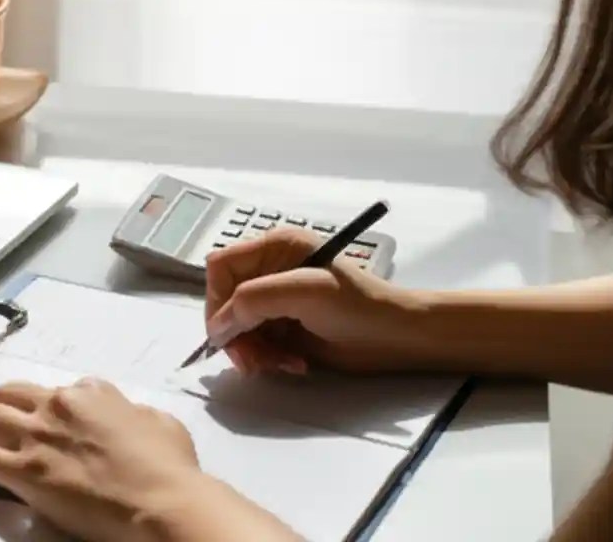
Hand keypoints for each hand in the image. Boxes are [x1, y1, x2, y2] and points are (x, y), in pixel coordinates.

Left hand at [0, 378, 205, 540]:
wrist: (157, 500)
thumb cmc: (166, 464)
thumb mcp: (156, 420)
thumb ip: (128, 410)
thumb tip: (121, 413)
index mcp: (89, 393)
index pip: (57, 388)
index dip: (48, 401)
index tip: (44, 410)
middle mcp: (56, 407)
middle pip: (10, 395)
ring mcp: (36, 439)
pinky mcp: (24, 473)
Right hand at [205, 226, 430, 375]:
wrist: (396, 337)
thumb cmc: (358, 305)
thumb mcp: (304, 292)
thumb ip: (254, 300)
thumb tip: (217, 327)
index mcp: (274, 247)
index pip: (221, 268)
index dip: (216, 300)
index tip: (226, 333)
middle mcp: (271, 270)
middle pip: (225, 302)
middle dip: (236, 335)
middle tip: (252, 362)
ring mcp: (277, 301)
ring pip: (238, 329)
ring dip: (254, 352)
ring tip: (280, 364)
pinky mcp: (285, 328)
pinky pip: (257, 344)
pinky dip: (268, 358)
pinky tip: (293, 364)